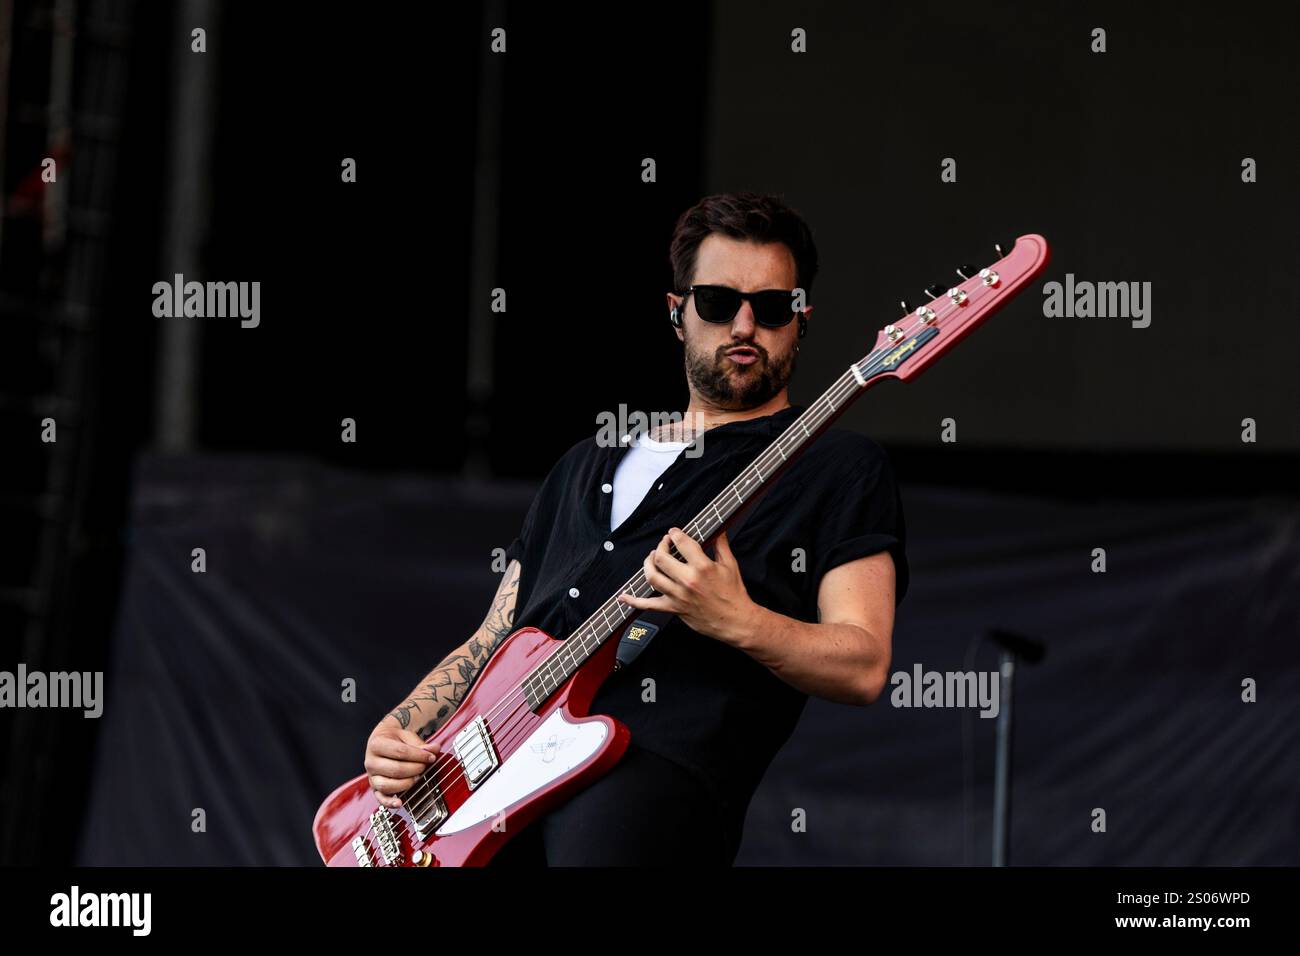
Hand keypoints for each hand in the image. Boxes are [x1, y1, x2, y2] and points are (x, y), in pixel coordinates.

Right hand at [364, 718, 439, 808]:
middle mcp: (371, 762)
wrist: (382, 741)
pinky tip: (400, 802)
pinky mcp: (374, 788)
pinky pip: (381, 798)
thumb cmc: (395, 740)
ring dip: (406, 784)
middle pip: (395, 770)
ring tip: (417, 778)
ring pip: (387, 785)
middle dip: (415, 769)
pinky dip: (390, 802)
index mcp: (376, 744)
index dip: (418, 756)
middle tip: (425, 767)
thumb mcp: (407, 737)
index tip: (431, 757)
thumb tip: (435, 749)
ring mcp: (372, 777)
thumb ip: (420, 744)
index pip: (400, 752)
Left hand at [618, 529, 756, 644]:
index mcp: (703, 567)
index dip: (674, 534)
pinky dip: (634, 602)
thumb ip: (721, 545)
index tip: (673, 533)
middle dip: (660, 547)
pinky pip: (649, 606)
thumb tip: (719, 530)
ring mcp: (679, 596)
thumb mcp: (730, 565)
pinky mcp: (674, 609)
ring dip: (647, 565)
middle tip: (664, 544)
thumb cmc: (734, 595)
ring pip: (652, 577)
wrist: (735, 621)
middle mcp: (688, 580)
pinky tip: (624, 597)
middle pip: (662, 558)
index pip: (682, 543)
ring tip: (651, 559)